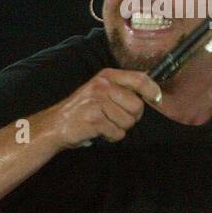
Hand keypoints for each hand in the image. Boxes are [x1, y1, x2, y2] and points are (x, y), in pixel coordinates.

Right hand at [46, 68, 161, 147]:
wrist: (55, 125)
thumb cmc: (82, 110)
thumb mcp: (100, 91)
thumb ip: (122, 89)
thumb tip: (153, 93)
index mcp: (106, 76)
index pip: (139, 79)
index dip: (152, 90)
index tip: (157, 99)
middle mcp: (102, 85)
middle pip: (137, 106)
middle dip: (131, 117)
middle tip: (115, 118)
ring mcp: (97, 101)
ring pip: (128, 122)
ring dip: (119, 128)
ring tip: (104, 124)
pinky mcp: (94, 118)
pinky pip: (117, 132)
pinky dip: (111, 136)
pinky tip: (99, 131)